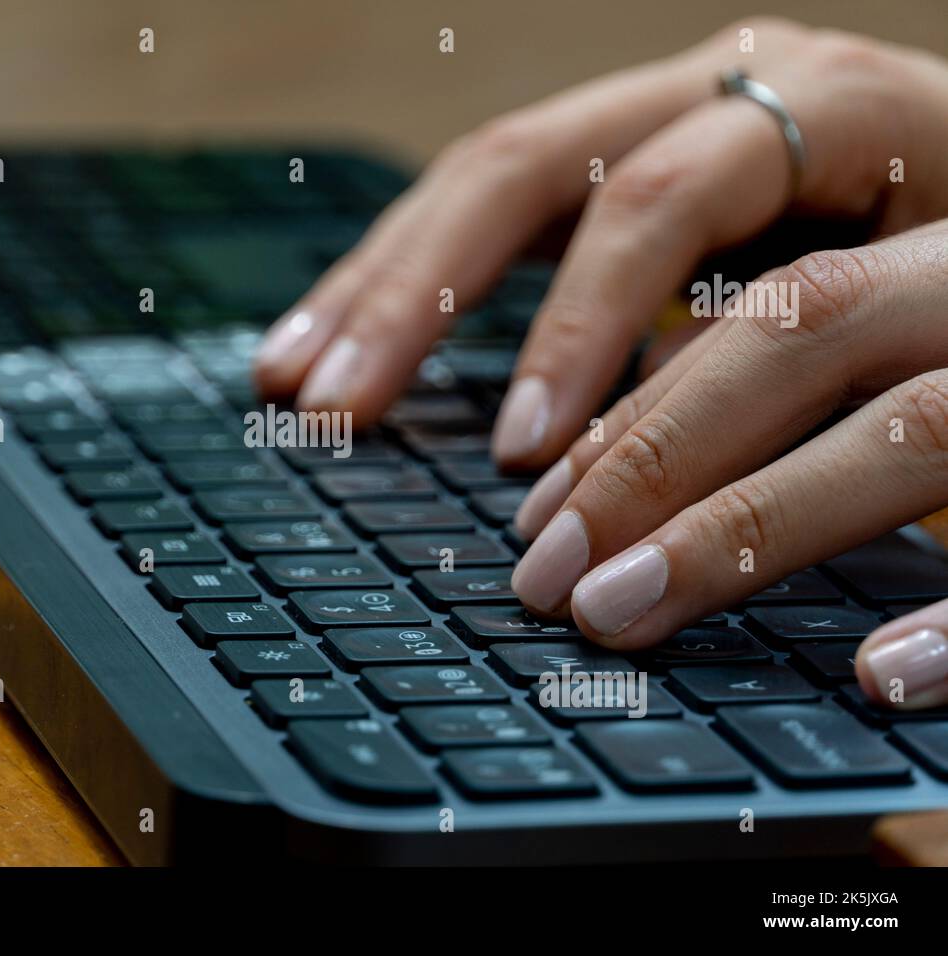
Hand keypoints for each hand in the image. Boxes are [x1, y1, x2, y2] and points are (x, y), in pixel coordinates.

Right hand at [252, 18, 947, 468]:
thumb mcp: (931, 296)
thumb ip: (802, 344)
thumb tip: (647, 429)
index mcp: (814, 102)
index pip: (655, 199)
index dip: (578, 325)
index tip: (522, 451)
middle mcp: (708, 87)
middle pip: (523, 168)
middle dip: (415, 299)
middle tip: (332, 411)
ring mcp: (643, 117)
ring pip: (474, 184)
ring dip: (373, 289)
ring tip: (289, 380)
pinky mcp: (602, 167)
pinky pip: (480, 215)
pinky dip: (401, 287)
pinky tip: (332, 341)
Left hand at [508, 218, 947, 709]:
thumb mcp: (887, 308)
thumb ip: (776, 364)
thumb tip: (598, 469)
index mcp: (918, 188)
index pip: (732, 265)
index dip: (610, 377)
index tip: (525, 502)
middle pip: (798, 325)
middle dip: (648, 457)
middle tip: (544, 580)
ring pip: (915, 423)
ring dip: (750, 531)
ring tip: (625, 613)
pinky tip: (883, 678)